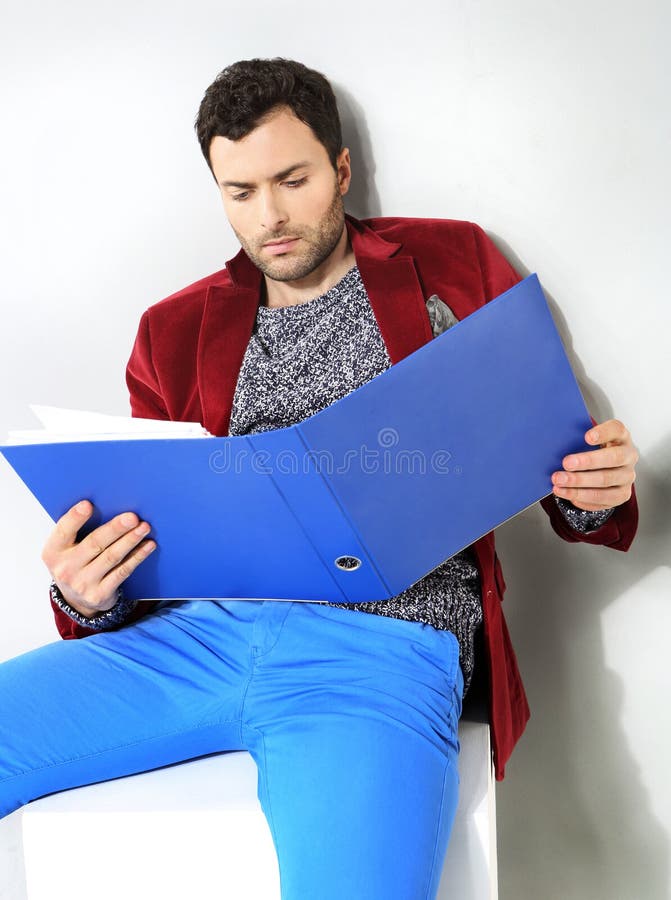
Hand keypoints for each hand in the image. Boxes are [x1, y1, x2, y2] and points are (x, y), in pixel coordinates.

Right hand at [41, 500, 155, 616]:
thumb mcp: (67, 550)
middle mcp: (65, 568)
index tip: (88, 504)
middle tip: (132, 517)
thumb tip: (108, 506)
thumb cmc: (75, 564)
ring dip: (130, 540)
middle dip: (115, 529)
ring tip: (144, 527)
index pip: (63, 532)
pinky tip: (148, 545)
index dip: (74, 518)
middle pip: (94, 543)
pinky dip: (137, 557)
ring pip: (111, 557)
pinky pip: (122, 571)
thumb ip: (78, 531)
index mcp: (53, 552)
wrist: (77, 601)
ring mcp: (83, 583)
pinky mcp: (100, 594)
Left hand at [551, 419, 638, 511]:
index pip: (617, 429)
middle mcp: (629, 456)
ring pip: (606, 481)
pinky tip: (568, 494)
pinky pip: (603, 499)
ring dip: (580, 483)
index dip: (603, 432)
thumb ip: (577, 439)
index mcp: (621, 437)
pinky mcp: (622, 494)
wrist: (604, 469)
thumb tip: (553, 443)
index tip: (587, 437)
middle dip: (587, 462)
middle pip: (613, 458)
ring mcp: (627, 476)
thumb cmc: (592, 451)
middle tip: (566, 463)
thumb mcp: (588, 441)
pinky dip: (583, 498)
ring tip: (559, 482)